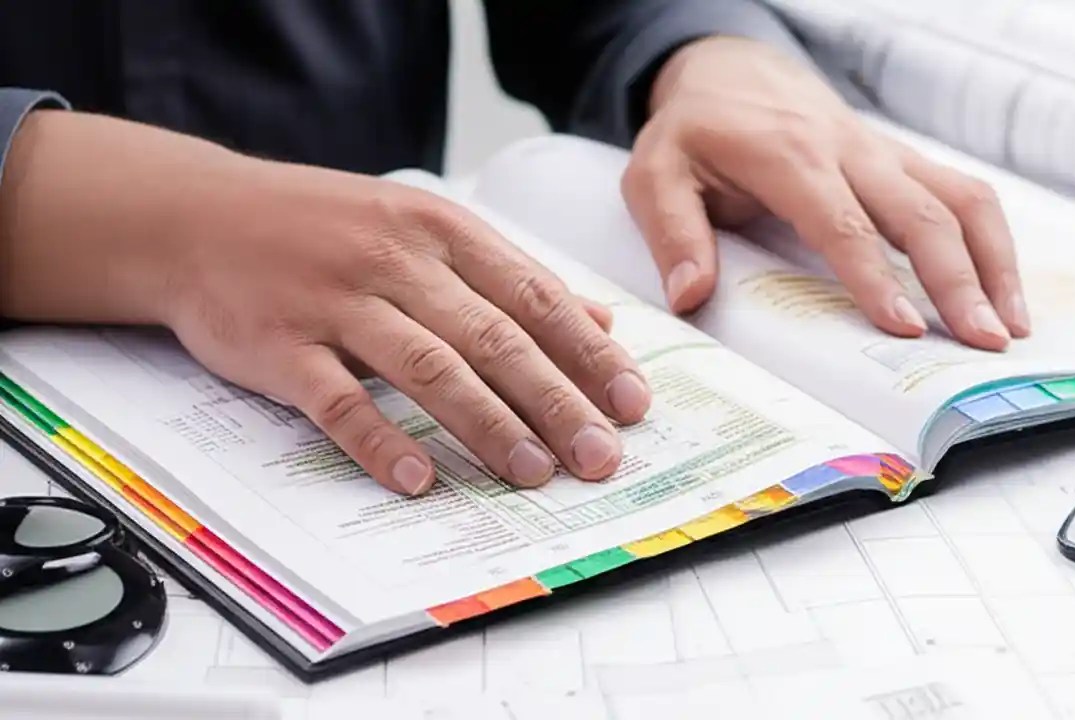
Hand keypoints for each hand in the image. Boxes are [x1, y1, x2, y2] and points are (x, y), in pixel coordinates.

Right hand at [0, 111, 649, 495]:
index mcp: (441, 230)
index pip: (534, 296)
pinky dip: (380, 441)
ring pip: (429, 367)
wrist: (197, 216)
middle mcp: (397, 261)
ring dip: (487, 425)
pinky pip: (337, 400)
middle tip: (600, 455)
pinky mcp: (281, 344)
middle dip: (557, 401)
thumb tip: (598, 320)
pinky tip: (419, 479)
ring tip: (533, 472)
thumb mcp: (423, 230)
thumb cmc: (325, 229)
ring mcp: (337, 301)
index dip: (589, 354)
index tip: (632, 403)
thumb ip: (510, 276)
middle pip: (494, 337)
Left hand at [624, 37, 1030, 350]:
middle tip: (982, 342)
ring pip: (960, 198)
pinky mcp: (902, 161)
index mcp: (788, 155)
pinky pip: (963, 194)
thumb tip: (691, 296)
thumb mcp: (656, 173)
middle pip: (921, 213)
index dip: (876, 275)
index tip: (903, 327)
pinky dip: (992, 242)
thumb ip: (673, 232)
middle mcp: (849, 150)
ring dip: (994, 262)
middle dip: (958, 279)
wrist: (730, 71)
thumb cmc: (694, 131)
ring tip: (1010, 326)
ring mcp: (885, 153)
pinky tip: (1003, 290)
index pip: (842, 221)